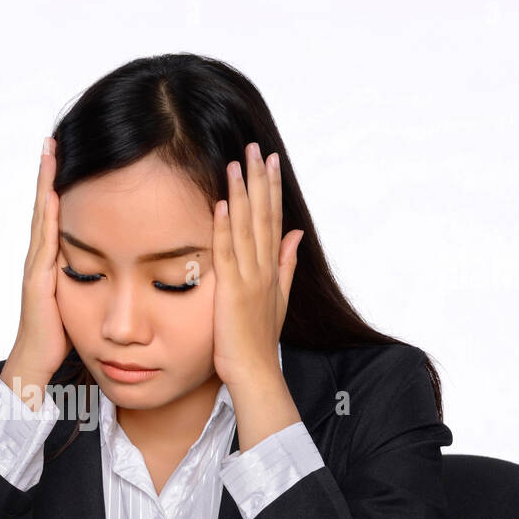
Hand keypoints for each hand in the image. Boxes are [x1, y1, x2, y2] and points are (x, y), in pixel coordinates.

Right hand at [3, 136, 70, 408]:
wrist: (39, 366)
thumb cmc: (64, 339)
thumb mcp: (86, 302)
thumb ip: (96, 281)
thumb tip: (120, 267)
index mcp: (55, 263)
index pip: (58, 216)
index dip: (60, 186)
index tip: (68, 156)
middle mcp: (42, 259)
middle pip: (46, 207)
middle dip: (50, 174)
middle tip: (54, 140)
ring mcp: (37, 267)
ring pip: (43, 217)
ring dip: (46, 184)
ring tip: (50, 153)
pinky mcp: (39, 280)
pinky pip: (45, 240)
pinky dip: (47, 215)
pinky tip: (53, 193)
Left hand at [211, 143, 303, 390]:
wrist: (255, 370)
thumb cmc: (260, 340)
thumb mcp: (278, 297)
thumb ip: (286, 264)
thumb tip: (295, 234)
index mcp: (273, 268)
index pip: (274, 219)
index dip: (272, 188)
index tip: (271, 160)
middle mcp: (264, 268)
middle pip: (263, 215)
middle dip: (260, 180)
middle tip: (256, 147)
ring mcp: (250, 277)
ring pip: (247, 227)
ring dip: (242, 193)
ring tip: (238, 162)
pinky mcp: (232, 289)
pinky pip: (228, 252)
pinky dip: (225, 227)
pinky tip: (223, 203)